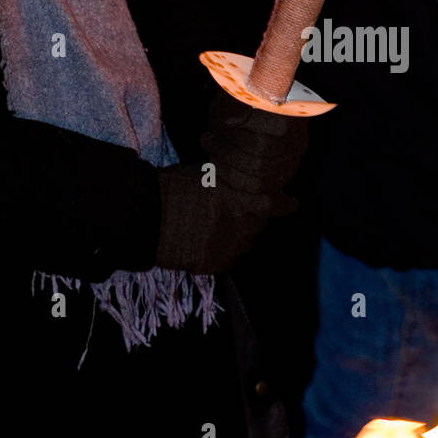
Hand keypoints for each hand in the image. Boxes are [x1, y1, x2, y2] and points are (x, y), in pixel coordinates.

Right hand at [154, 89, 307, 273]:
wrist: (146, 216)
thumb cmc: (175, 185)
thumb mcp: (206, 172)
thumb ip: (229, 180)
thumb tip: (238, 177)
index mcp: (243, 199)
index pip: (277, 204)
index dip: (285, 204)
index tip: (291, 203)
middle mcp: (243, 226)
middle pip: (258, 223)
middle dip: (251, 217)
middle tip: (233, 209)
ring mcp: (230, 248)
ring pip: (244, 243)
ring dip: (237, 234)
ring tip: (214, 225)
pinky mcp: (214, 265)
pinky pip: (226, 259)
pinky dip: (220, 250)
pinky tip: (203, 240)